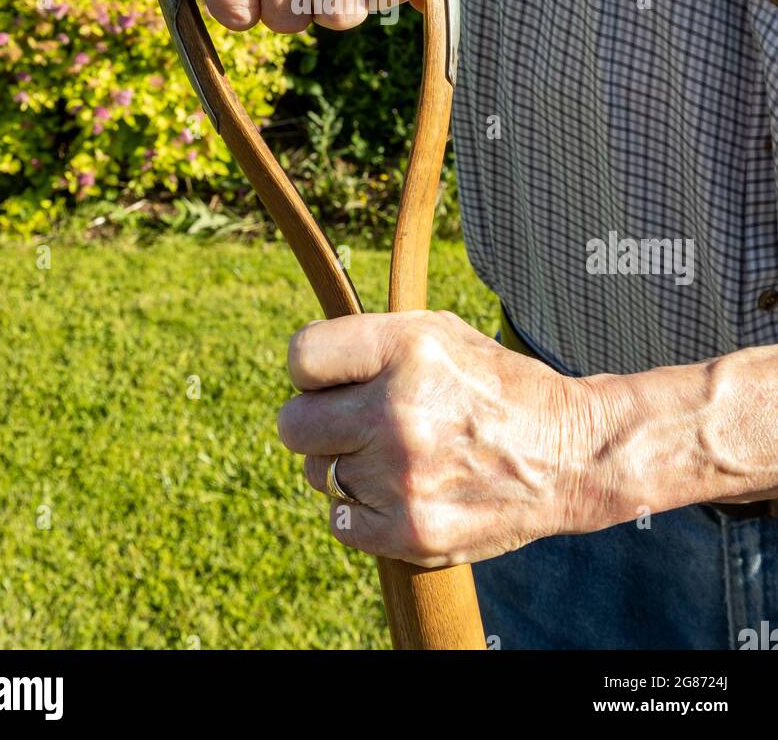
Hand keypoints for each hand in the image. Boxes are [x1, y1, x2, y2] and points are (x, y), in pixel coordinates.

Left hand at [277, 310, 614, 566]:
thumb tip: (300, 367)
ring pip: (317, 473)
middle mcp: (397, 411)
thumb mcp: (440, 333)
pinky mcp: (409, 531)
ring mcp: (402, 477)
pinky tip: (400, 489)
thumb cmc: (495, 386)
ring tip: (395, 455)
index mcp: (406, 350)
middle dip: (319, 421)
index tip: (333, 379)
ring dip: (345, 464)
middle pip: (293, 424)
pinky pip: (339, 520)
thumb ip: (368, 342)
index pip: (301, 357)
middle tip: (357, 421)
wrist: (570, 454)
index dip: (312, 370)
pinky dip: (361, 508)